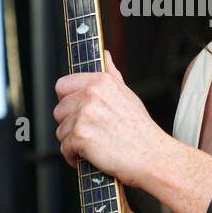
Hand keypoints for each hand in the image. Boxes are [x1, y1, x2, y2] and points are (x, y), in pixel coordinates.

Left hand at [53, 49, 168, 186]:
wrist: (152, 155)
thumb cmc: (140, 130)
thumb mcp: (128, 94)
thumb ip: (111, 74)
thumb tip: (105, 55)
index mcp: (102, 81)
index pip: (62, 85)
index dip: (67, 101)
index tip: (76, 111)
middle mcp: (91, 94)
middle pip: (59, 110)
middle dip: (70, 124)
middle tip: (90, 132)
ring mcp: (85, 115)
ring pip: (61, 130)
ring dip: (73, 142)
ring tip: (92, 145)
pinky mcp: (81, 136)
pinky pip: (64, 147)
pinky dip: (73, 156)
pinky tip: (89, 156)